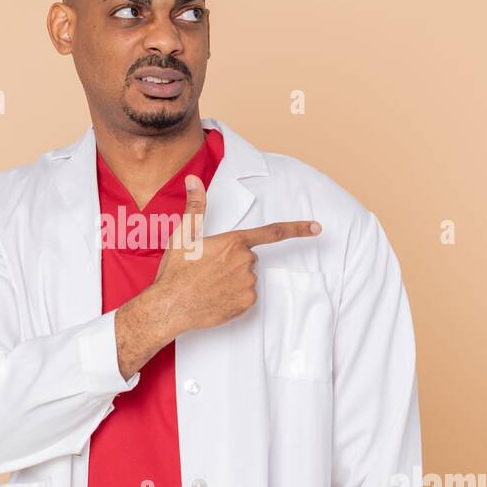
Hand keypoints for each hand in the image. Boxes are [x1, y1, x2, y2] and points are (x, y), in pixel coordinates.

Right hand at [152, 173, 321, 332]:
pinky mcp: (246, 303)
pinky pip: (246, 296)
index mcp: (234, 242)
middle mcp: (245, 262)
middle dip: (232, 261)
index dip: (297, 229)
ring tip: (208, 283)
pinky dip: (233, 296)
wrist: (169, 306)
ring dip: (232, 279)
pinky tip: (214, 297)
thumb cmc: (175, 271)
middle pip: (248, 257)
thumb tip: (194, 180)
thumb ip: (195, 207)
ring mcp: (248, 284)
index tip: (317, 227)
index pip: (272, 233)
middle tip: (208, 268)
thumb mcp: (183, 235)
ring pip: (246, 277)